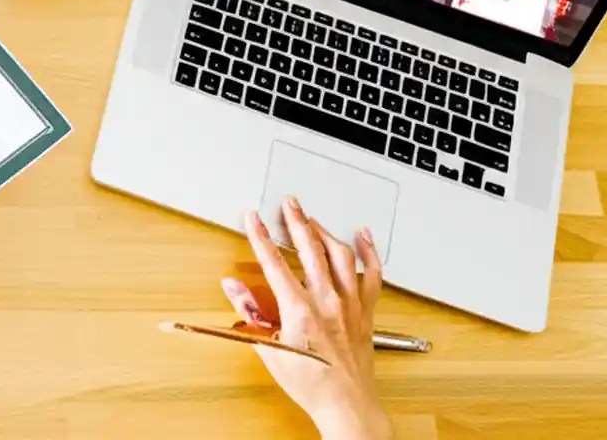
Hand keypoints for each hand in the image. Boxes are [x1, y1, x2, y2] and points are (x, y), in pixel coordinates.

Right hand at [224, 196, 391, 439]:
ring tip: (313, 219)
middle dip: (296, 222)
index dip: (260, 236)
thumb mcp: (269, 350)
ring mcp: (350, 303)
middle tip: (289, 203)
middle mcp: (327, 301)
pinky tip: (362, 236)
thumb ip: (250, 315)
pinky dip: (368, 252)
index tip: (253, 218)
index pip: (274, 263)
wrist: (346, 403)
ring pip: (339, 255)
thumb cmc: (309, 383)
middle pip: (309, 250)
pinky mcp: (365, 310)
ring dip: (324, 232)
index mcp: (299, 310)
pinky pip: (372, 274)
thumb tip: (234, 289)